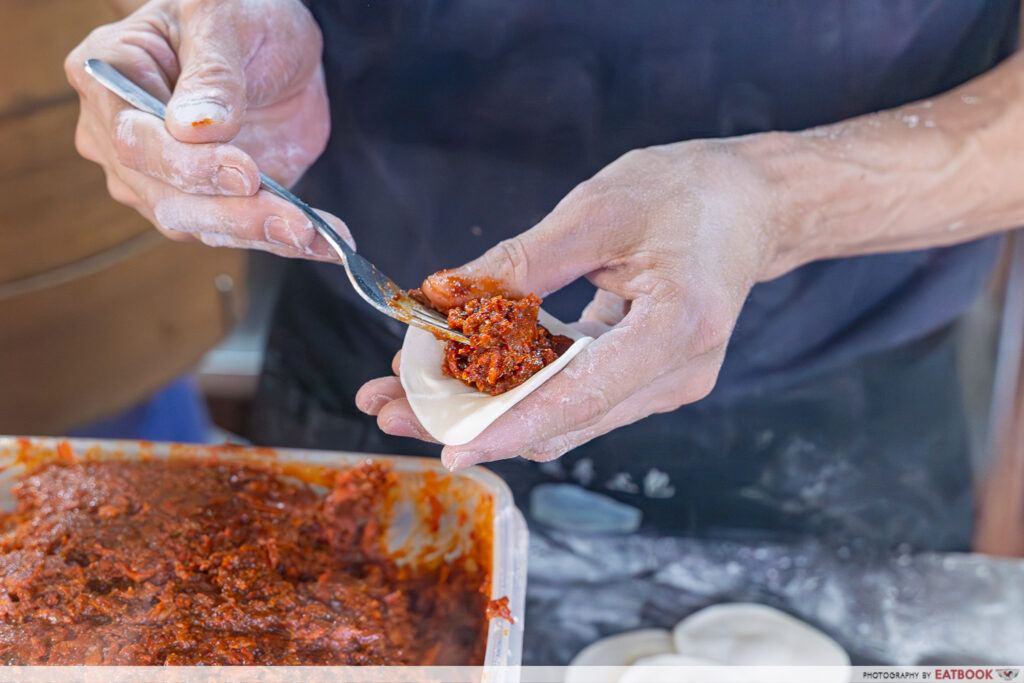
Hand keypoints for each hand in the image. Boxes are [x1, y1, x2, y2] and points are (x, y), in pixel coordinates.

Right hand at [65, 0, 350, 256]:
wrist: (275, 43)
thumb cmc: (237, 12)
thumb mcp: (224, 19)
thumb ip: (211, 74)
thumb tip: (195, 130)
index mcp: (107, 79)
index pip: (135, 142)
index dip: (189, 166)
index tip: (244, 172)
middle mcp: (122, 140)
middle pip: (167, 199)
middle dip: (235, 214)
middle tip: (295, 222)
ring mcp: (161, 180)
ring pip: (202, 226)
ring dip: (263, 234)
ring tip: (314, 234)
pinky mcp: (208, 203)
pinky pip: (241, 232)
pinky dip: (285, 240)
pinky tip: (324, 244)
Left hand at [356, 136, 784, 467]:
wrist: (750, 201)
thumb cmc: (687, 192)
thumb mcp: (599, 210)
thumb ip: (525, 262)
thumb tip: (448, 299)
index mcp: (677, 327)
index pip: (582, 395)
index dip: (510, 425)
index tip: (448, 446)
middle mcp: (676, 373)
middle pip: (560, 418)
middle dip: (470, 419)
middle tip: (386, 409)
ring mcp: (664, 383)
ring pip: (561, 416)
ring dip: (483, 409)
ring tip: (403, 396)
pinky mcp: (646, 378)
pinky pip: (573, 395)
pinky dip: (515, 390)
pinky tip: (459, 379)